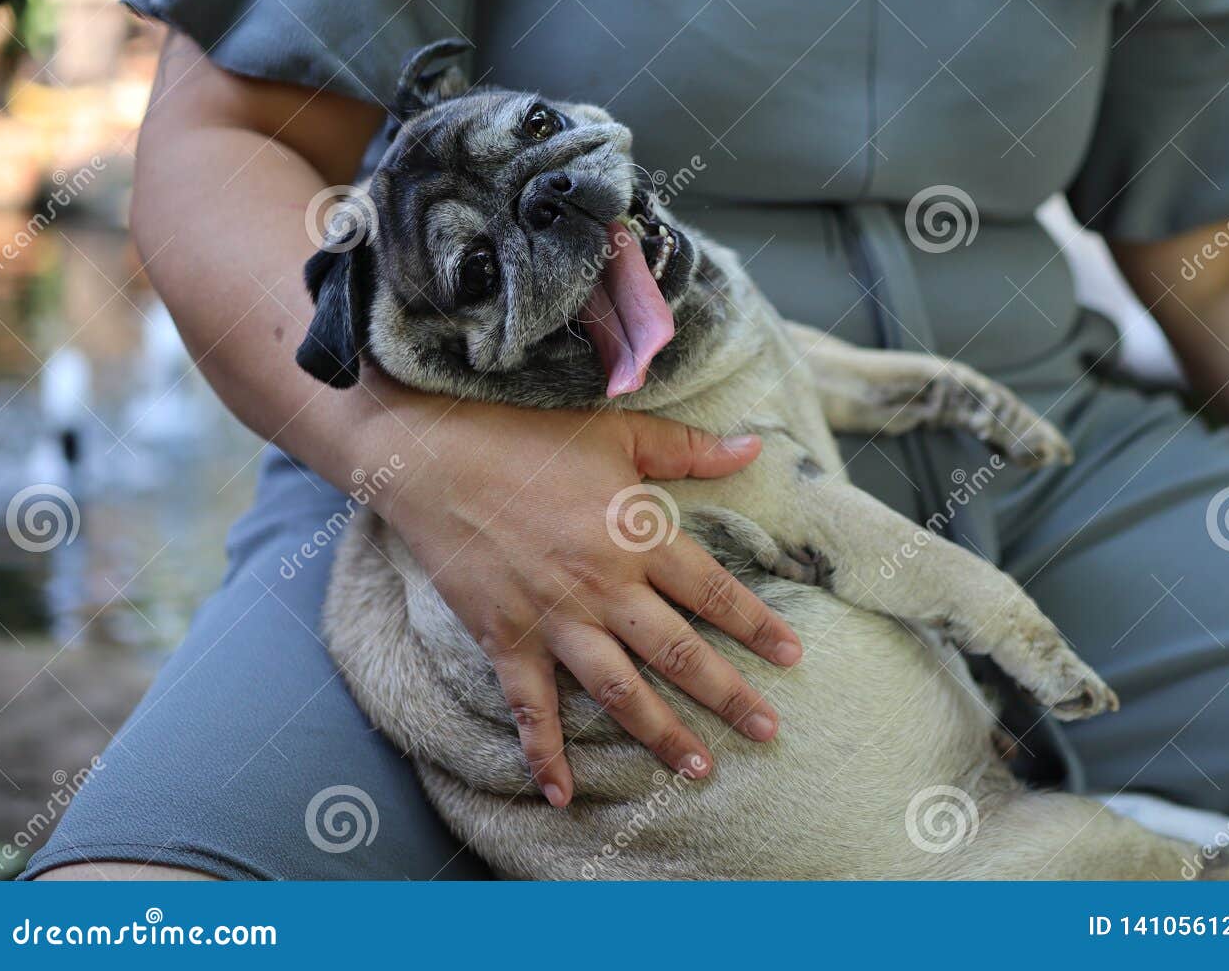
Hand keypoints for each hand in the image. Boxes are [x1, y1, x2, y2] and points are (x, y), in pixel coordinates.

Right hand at [356, 375, 802, 805]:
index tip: (793, 656)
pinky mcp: (506, 637)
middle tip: (768, 730)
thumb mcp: (620, 432)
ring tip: (700, 768)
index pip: (713, 590)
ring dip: (661, 734)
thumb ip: (689, 450)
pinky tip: (563, 796)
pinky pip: (529, 708)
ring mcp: (554, 618)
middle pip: (679, 653)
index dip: (757, 625)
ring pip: (619, 690)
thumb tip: (754, 447)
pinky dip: (544, 754)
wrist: (435, 453)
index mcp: (637, 534)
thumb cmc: (530, 437)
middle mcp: (603, 586)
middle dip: (729, 695)